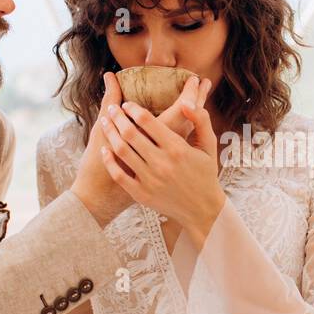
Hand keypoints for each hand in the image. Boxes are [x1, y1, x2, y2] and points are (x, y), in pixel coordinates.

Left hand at [72, 71, 208, 225]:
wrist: (203, 210)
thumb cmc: (206, 174)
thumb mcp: (209, 145)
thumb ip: (201, 120)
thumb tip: (186, 103)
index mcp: (177, 148)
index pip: (147, 121)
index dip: (133, 109)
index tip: (127, 104)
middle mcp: (161, 163)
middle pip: (130, 133)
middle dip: (117, 117)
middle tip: (111, 109)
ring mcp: (150, 180)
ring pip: (121, 151)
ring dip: (110, 133)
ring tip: (105, 123)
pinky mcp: (141, 194)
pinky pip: (118, 174)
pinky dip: (108, 160)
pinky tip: (104, 149)